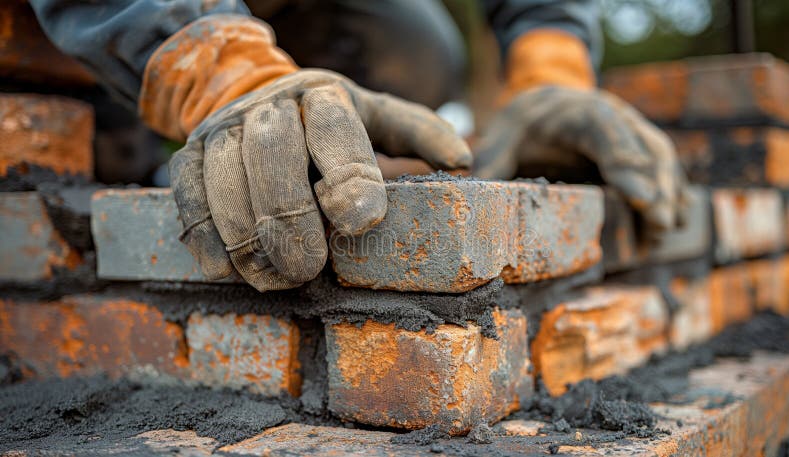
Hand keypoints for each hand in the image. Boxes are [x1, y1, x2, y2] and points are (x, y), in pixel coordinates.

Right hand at [170, 69, 471, 290]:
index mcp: (324, 97)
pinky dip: (209, 242)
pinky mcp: (187, 158)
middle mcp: (269, 107)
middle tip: (308, 270)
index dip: (349, 177)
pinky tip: (231, 271)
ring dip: (249, 241)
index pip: (335, 132)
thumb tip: (464, 162)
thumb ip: (417, 134)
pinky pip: (189, 200)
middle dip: (290, 220)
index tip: (359, 222)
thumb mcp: (375, 117)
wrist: (250, 101)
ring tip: (275, 280)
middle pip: (273, 157)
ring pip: (226, 182)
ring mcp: (222, 130)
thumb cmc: (326, 125)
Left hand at [474, 86, 689, 238]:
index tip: (639, 198)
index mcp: (576, 112)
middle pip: (645, 147)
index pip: (606, 131)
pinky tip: (668, 225)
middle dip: (655, 187)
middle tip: (657, 226)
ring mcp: (632, 131)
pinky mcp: (641, 150)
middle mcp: (614, 116)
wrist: (544, 105)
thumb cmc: (520, 128)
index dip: (625, 163)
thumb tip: (469, 203)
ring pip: (661, 158)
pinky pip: (663, 169)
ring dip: (667, 195)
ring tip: (660, 235)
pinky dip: (669, 195)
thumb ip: (490, 171)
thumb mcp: (499, 143)